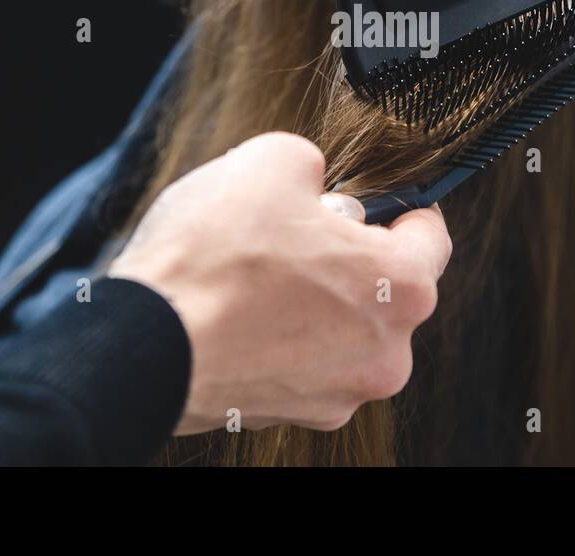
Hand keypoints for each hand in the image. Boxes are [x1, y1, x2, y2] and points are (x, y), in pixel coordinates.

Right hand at [108, 132, 451, 434]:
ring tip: (255, 275)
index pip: (432, 236)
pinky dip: (281, 337)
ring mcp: (339, 393)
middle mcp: (385, 353)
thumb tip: (311, 181)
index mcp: (402, 288)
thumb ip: (313, 164)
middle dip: (346, 256)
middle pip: (384, 287)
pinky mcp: (291, 414)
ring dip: (313, 300)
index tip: (381, 200)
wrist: (143, 344)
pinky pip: (302, 361)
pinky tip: (238, 313)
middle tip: (294, 232)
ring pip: (342, 327)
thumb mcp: (272, 160)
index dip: (403, 206)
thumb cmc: (212, 258)